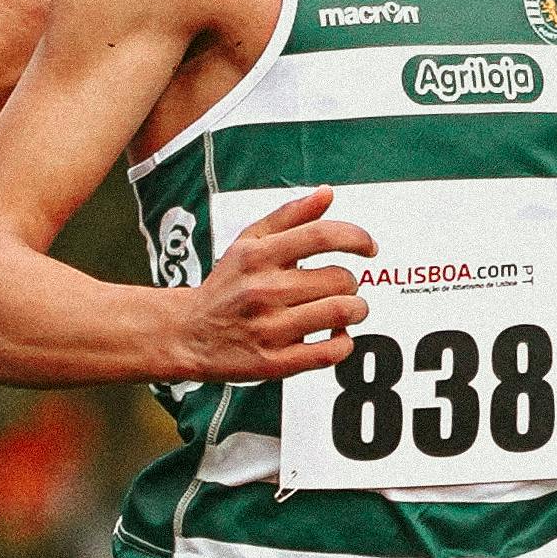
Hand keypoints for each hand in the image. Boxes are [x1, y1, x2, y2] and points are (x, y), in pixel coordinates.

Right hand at [173, 190, 374, 380]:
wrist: (187, 334)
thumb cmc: (225, 286)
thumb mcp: (247, 242)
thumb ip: (289, 215)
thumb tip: (327, 194)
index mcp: (258, 256)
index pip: (321, 236)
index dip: (357, 238)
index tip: (369, 247)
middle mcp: (263, 290)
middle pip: (339, 278)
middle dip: (352, 282)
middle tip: (342, 287)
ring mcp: (269, 328)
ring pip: (340, 313)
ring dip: (356, 310)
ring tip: (347, 310)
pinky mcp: (275, 362)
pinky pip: (330, 352)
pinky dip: (344, 342)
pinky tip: (336, 335)